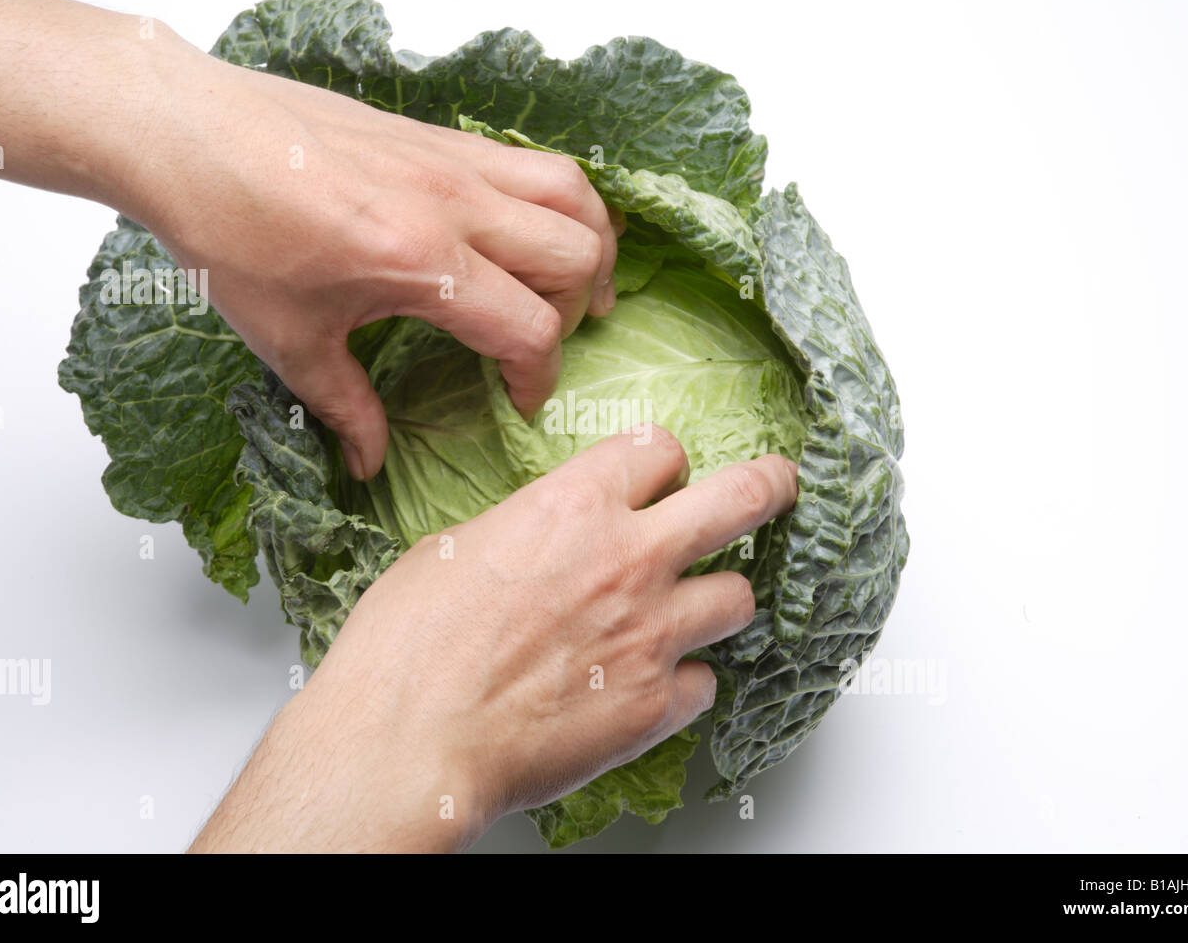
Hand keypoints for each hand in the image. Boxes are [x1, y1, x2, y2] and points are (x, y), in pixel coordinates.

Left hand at [135, 41, 620, 479]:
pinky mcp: (441, 136)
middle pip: (575, 257)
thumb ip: (345, 408)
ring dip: (591, 243)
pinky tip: (533, 230)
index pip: (528, 328)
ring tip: (579, 282)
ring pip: (574, 195)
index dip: (537, 378)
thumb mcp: (288, 341)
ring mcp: (453, 161)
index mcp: (420, 263)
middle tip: (542, 342)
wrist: (191, 137)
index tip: (519, 401)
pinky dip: (559, 200)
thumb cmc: (231, 234)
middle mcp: (453, 204)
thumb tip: (370, 463)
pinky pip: (534, 163)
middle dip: (575, 313)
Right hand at [190, 429, 797, 851]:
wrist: (409, 739)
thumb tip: (541, 539)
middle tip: (777, 485)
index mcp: (572, 506)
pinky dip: (685, 684)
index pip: (658, 448)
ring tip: (694, 610)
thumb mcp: (455, 548)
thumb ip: (525, 531)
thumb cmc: (409, 647)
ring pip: (738, 597)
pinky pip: (705, 683)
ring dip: (717, 600)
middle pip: (742, 499)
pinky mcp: (655, 704)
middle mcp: (628, 559)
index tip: (662, 473)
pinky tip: (652, 687)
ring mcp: (651, 632)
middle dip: (769, 485)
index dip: (662, 460)